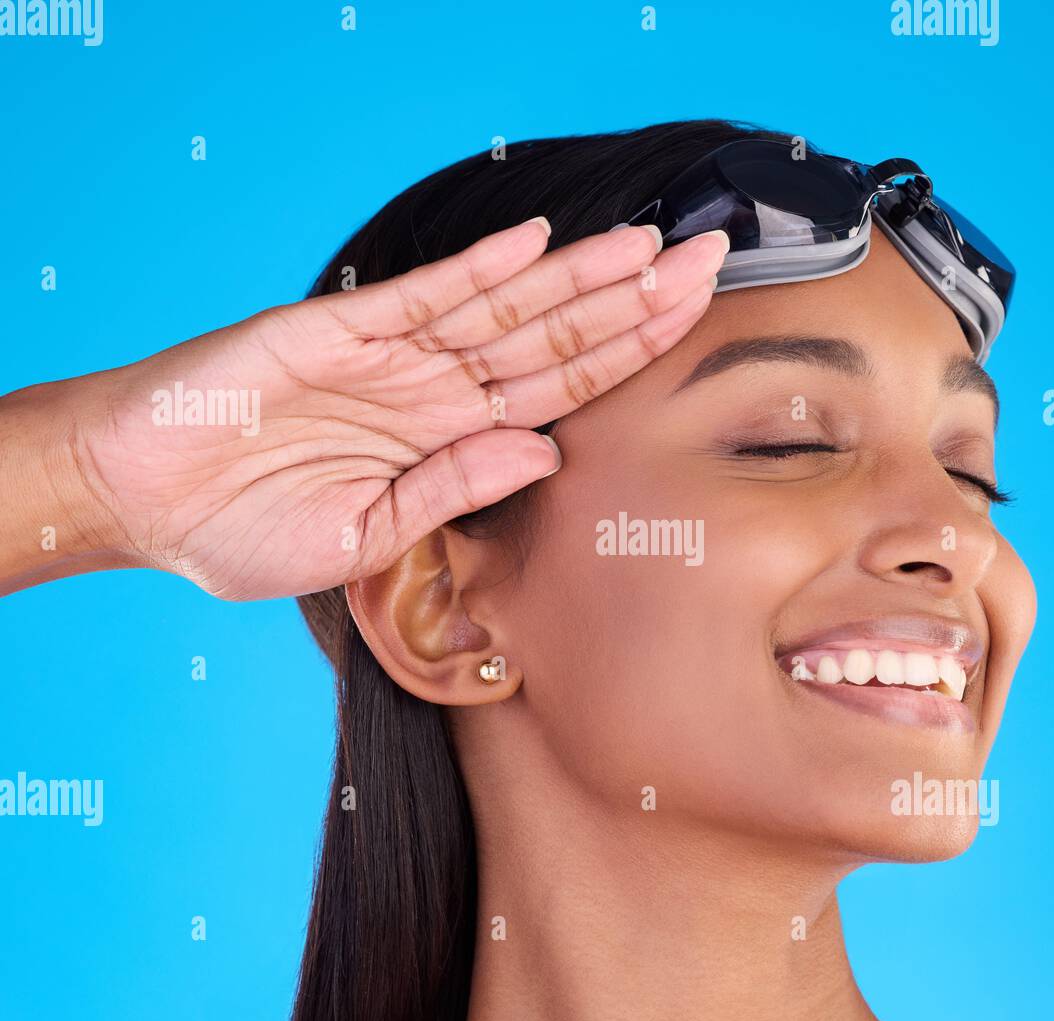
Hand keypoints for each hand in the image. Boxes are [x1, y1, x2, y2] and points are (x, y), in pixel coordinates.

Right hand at [7, 219, 726, 599]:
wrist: (141, 503)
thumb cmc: (244, 528)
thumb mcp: (366, 538)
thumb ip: (453, 491)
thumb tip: (547, 456)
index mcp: (446, 437)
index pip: (558, 390)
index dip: (625, 353)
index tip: (689, 322)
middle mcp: (431, 387)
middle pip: (551, 337)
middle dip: (631, 302)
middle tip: (708, 262)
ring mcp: (387, 355)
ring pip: (501, 307)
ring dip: (576, 278)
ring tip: (649, 246)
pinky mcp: (331, 330)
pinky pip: (415, 296)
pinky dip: (475, 270)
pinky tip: (536, 245)